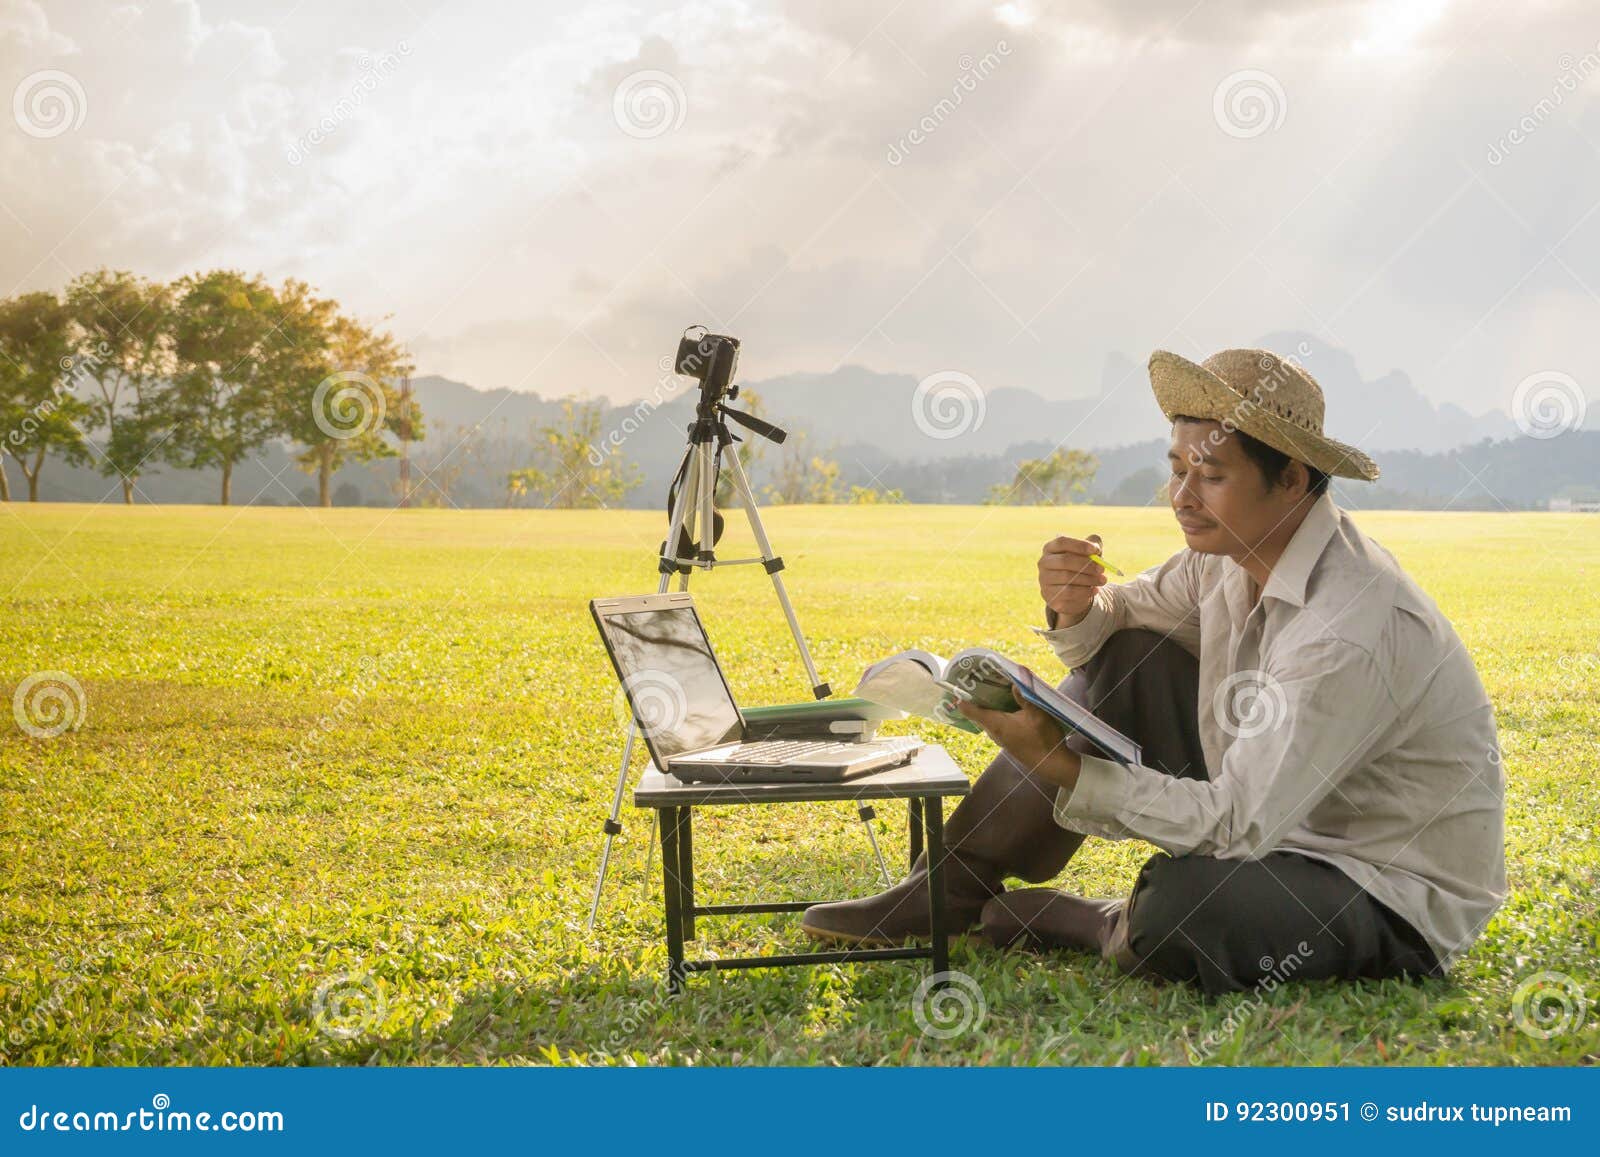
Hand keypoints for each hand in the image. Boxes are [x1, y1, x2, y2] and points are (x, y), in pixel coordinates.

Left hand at [954, 678, 1081, 789]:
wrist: (1052, 764)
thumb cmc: (1043, 739)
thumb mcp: (1037, 713)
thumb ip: (1024, 697)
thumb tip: (1014, 681)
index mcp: (996, 723)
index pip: (970, 710)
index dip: (962, 698)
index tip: (958, 685)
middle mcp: (994, 732)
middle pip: (977, 712)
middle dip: (976, 697)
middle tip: (977, 680)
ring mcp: (1000, 738)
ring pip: (988, 717)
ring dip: (988, 705)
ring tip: (991, 688)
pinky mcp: (1008, 740)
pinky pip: (996, 723)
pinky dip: (997, 712)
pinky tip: (1006, 704)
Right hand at [1038, 532, 1107, 627]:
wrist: (1071, 591)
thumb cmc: (1079, 566)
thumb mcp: (1087, 553)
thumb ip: (1093, 545)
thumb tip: (1096, 546)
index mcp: (1051, 548)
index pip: (1062, 542)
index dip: (1079, 545)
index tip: (1096, 550)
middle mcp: (1044, 562)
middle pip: (1064, 561)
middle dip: (1086, 564)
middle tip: (1102, 568)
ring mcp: (1044, 580)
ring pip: (1067, 578)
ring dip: (1089, 579)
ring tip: (1103, 580)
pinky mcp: (1049, 595)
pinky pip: (1068, 593)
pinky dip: (1085, 592)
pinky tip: (1095, 590)